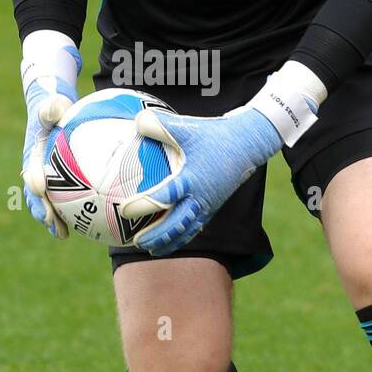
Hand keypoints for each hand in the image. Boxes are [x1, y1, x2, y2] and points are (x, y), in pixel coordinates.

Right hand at [21, 50, 80, 237]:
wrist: (53, 112)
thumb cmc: (55, 107)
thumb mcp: (53, 103)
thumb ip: (52, 107)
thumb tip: (56, 109)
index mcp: (33, 154)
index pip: (31, 168)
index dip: (34, 180)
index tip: (39, 188)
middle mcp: (36, 170)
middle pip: (35, 194)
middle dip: (41, 209)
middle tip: (50, 222)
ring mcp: (47, 180)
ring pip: (47, 204)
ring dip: (53, 220)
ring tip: (62, 234)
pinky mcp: (59, 186)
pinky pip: (65, 203)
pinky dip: (73, 215)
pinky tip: (90, 227)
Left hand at [118, 105, 284, 255]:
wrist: (247, 143)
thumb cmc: (214, 135)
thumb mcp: (186, 127)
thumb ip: (159, 125)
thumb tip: (136, 122)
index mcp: (191, 180)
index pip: (164, 198)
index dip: (143, 206)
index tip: (124, 211)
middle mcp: (200, 197)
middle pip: (176, 225)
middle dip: (156, 235)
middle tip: (136, 241)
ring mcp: (208, 205)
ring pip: (186, 230)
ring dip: (169, 241)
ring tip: (151, 249)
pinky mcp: (213, 206)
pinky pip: (196, 226)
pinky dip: (182, 236)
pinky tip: (171, 241)